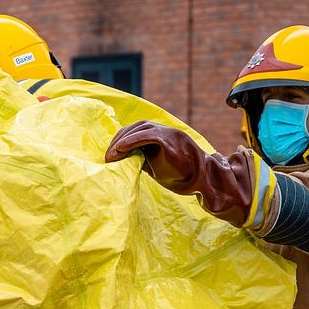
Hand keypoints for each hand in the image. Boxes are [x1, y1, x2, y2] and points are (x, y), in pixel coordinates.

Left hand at [104, 120, 253, 226]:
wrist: (201, 181)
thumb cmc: (178, 175)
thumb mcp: (153, 165)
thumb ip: (140, 157)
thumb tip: (119, 159)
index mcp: (160, 135)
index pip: (135, 130)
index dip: (120, 140)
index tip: (109, 155)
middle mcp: (164, 130)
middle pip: (136, 126)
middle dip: (118, 140)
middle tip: (107, 158)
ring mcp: (169, 133)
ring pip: (141, 128)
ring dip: (122, 141)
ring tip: (111, 156)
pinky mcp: (172, 140)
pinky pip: (149, 135)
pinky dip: (132, 141)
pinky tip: (120, 150)